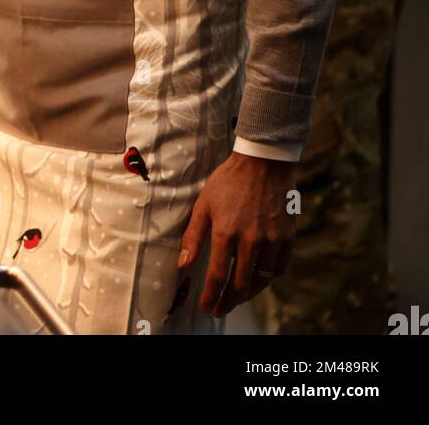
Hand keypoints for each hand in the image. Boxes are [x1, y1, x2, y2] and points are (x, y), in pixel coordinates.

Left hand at [178, 151, 295, 316]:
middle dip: (228, 302)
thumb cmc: (229, 181)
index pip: (216, 277)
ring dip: (247, 294)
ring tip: (237, 297)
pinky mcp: (288, 238)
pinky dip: (268, 277)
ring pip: (260, 281)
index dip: (210, 297)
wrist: (264, 162)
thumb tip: (183, 265)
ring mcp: (271, 240)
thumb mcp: (204, 203)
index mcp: (226, 232)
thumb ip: (193, 236)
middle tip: (220, 308)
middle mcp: (250, 241)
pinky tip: (258, 277)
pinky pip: (279, 269)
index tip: (205, 308)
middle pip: (239, 286)